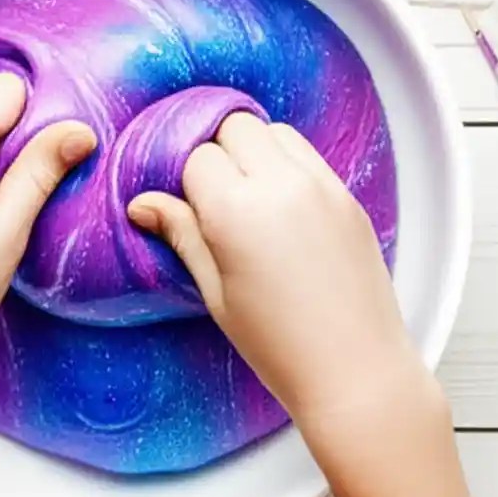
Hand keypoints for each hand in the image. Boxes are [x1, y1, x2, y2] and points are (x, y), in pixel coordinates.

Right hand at [128, 113, 432, 421]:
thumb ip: (182, 236)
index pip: (197, 157)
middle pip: (234, 127)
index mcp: (237, 212)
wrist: (356, 369)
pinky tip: (279, 206)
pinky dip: (285, 162)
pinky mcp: (347, 196)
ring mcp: (322, 186)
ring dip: (252, 149)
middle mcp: (282, 185)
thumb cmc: (277, 345)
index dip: (183, 178)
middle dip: (216, 151)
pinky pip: (307, 154)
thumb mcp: (215, 293)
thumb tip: (142, 203)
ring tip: (247, 197)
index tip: (184, 206)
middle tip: (212, 196)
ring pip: (273, 131)